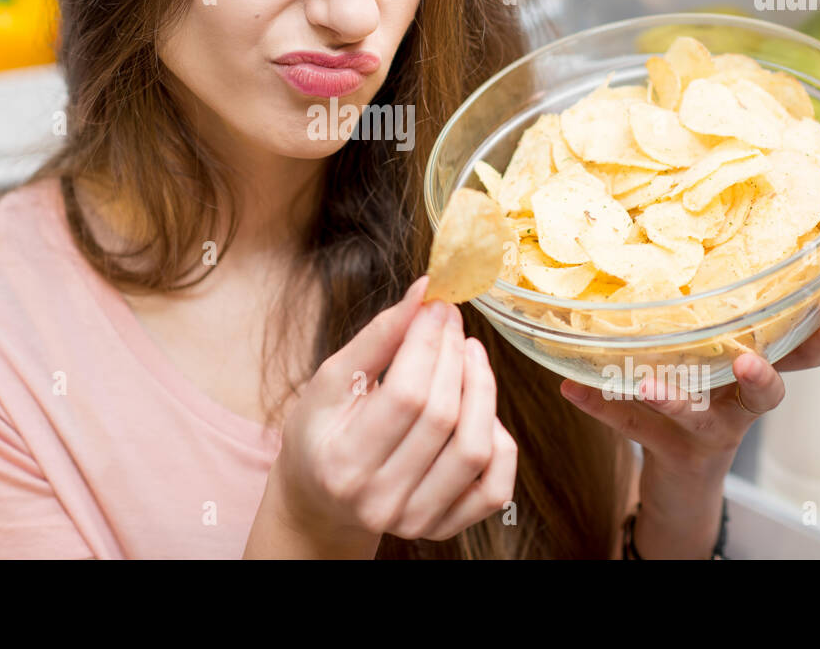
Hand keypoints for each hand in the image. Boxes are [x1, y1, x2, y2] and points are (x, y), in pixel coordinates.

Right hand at [246, 276, 516, 557]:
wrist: (319, 500)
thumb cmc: (320, 433)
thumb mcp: (330, 382)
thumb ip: (377, 338)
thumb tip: (423, 291)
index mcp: (343, 463)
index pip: (406, 394)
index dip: (428, 343)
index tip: (435, 306)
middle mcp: (380, 501)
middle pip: (443, 417)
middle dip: (454, 356)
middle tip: (452, 321)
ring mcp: (415, 520)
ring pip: (475, 449)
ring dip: (482, 389)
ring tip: (470, 354)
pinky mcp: (444, 528)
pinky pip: (495, 486)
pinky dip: (500, 441)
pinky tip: (482, 409)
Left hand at [558, 302, 819, 479]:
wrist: (683, 472)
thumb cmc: (701, 393)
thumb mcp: (712, 355)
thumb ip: (712, 314)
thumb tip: (681, 238)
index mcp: (754, 370)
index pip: (798, 350)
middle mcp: (737, 403)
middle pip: (766, 393)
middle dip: (763, 374)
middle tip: (749, 360)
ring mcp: (706, 431)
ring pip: (697, 417)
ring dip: (673, 399)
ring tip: (645, 385)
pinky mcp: (669, 449)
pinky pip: (633, 427)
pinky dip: (601, 407)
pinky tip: (572, 389)